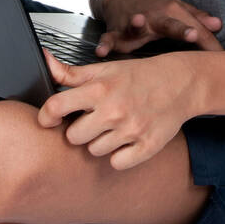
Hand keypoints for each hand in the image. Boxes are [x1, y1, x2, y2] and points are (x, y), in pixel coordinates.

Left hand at [39, 49, 196, 168]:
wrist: (180, 82)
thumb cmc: (138, 76)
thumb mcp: (104, 69)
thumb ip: (70, 72)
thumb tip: (44, 60)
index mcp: (100, 89)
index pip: (56, 107)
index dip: (47, 115)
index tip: (50, 118)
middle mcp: (114, 110)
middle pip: (73, 137)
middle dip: (79, 129)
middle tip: (93, 119)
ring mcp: (131, 130)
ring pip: (94, 151)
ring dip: (100, 142)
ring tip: (113, 126)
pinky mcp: (147, 147)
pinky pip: (116, 163)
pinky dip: (119, 155)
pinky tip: (125, 140)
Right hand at [94, 0, 223, 56]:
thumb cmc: (155, 7)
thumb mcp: (177, 8)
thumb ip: (197, 19)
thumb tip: (220, 25)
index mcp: (172, 13)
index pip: (194, 30)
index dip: (209, 43)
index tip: (223, 56)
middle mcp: (154, 17)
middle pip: (170, 24)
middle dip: (181, 29)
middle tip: (193, 34)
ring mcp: (133, 23)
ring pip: (135, 25)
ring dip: (136, 23)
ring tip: (138, 21)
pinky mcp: (115, 31)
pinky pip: (108, 38)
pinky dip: (104, 44)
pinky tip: (101, 52)